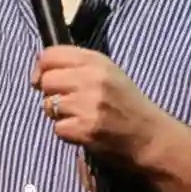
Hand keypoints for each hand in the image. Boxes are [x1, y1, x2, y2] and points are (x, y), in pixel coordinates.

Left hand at [31, 45, 169, 166]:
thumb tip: (40, 71)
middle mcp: (92, 78)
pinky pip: (58, 128)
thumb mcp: (108, 73)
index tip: (43, 80)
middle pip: (46, 80)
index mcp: (97, 61)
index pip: (49, 55)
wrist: (150, 136)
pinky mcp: (86, 128)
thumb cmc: (126, 104)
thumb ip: (77, 66)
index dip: (41, 69)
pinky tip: (84, 131)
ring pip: (49, 105)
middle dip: (51, 94)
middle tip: (68, 103)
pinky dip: (67, 133)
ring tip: (80, 117)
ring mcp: (89, 104)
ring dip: (59, 115)